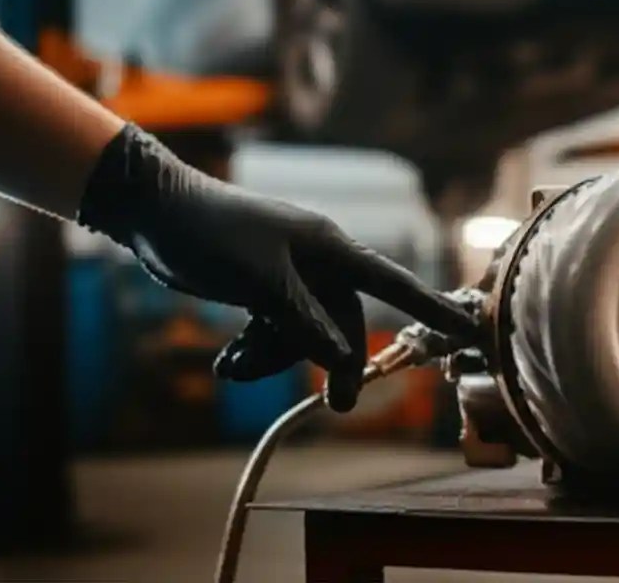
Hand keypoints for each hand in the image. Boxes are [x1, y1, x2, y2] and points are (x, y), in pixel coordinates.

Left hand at [77, 124, 474, 410]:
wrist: (151, 211)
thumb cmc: (209, 233)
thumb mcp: (260, 284)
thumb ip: (304, 323)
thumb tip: (342, 359)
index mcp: (329, 247)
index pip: (392, 283)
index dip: (431, 307)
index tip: (467, 326)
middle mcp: (317, 261)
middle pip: (343, 323)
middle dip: (330, 362)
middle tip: (334, 406)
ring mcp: (289, 275)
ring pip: (305, 331)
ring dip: (275, 357)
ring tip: (233, 366)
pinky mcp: (261, 287)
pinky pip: (276, 328)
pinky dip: (255, 349)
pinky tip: (227, 360)